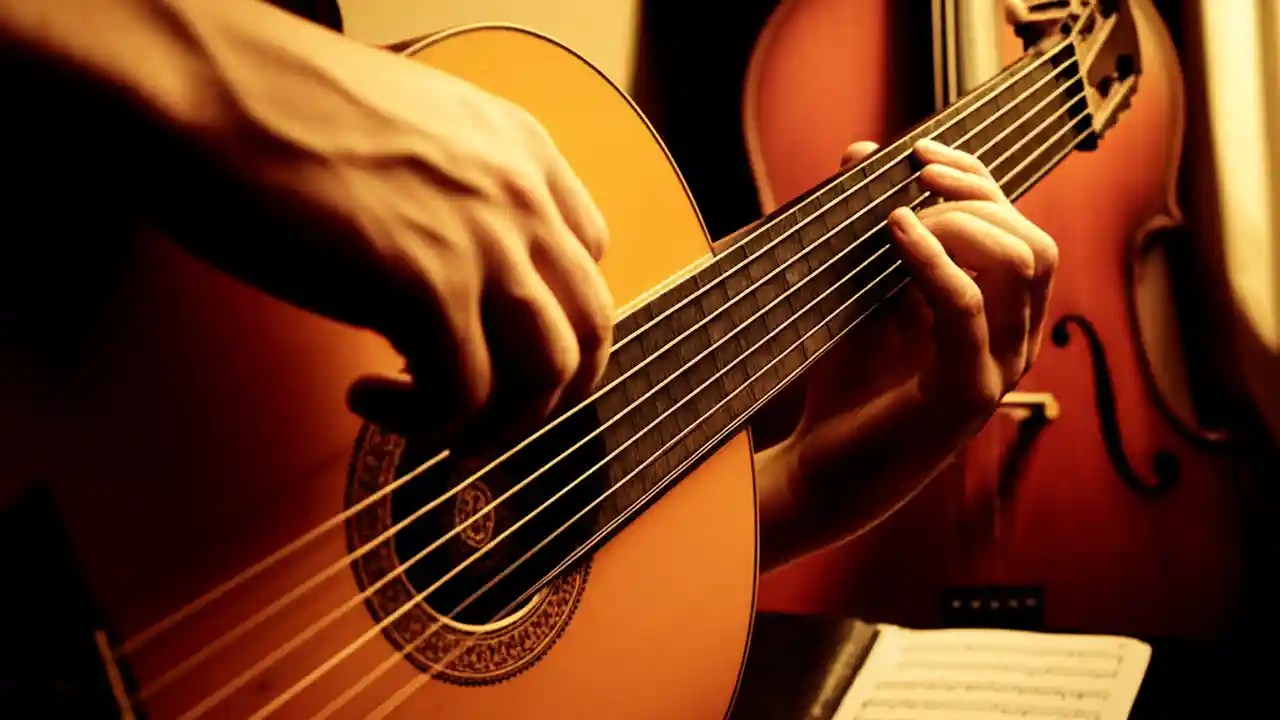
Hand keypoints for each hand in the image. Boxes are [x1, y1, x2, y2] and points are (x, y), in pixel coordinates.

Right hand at [132, 8, 614, 446]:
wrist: (205, 83)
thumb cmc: (274, 101)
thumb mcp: (408, 133)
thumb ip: (450, 198)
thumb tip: (439, 277)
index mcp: (520, 147)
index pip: (589, 252)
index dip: (556, 316)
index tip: (510, 346)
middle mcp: (520, 195)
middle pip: (590, 325)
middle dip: (555, 392)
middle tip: (500, 420)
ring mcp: (483, 242)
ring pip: (547, 374)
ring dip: (500, 423)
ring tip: (440, 431)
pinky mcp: (429, 290)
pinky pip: (463, 398)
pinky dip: (423, 424)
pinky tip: (368, 401)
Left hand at [798, 138, 1056, 437]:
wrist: (820, 470)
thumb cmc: (845, 386)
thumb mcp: (860, 295)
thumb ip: (869, 233)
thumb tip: (859, 152)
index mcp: (998, 317)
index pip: (1017, 229)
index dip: (977, 179)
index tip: (918, 151)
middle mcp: (1012, 341)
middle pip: (1034, 241)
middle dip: (981, 192)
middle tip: (917, 173)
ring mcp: (996, 368)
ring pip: (1020, 264)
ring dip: (962, 220)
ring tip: (900, 210)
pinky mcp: (965, 394)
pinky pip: (969, 308)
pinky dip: (935, 259)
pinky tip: (897, 230)